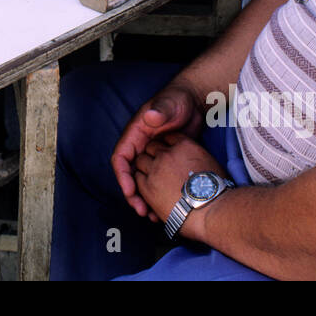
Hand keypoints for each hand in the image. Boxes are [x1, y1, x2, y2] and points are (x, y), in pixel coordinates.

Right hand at [110, 81, 202, 218]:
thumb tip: (150, 117)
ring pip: (143, 181)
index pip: (121, 158)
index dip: (123, 177)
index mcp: (135, 134)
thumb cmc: (178, 99)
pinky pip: (157, 181)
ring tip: (153, 216)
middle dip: (133, 195)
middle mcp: (140, 146)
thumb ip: (160, 110)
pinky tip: (167, 206)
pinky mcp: (165, 161)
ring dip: (146, 199)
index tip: (130, 192)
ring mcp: (152, 155)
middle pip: (130, 175)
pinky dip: (159, 194)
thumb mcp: (169, 104)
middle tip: (142, 211)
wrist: (195, 102)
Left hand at [132, 131, 226, 227]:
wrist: (210, 210)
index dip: (168, 145)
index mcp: (185, 145)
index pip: (169, 137)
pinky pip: (137, 178)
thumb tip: (193, 160)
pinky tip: (149, 188)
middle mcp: (167, 154)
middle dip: (154, 154)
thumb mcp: (210, 163)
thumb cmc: (216, 191)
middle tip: (159, 165)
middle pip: (152, 146)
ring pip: (141, 160)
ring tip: (153, 177)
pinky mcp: (147, 187)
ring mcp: (155, 170)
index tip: (170, 153)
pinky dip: (140, 182)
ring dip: (145, 167)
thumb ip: (196, 156)